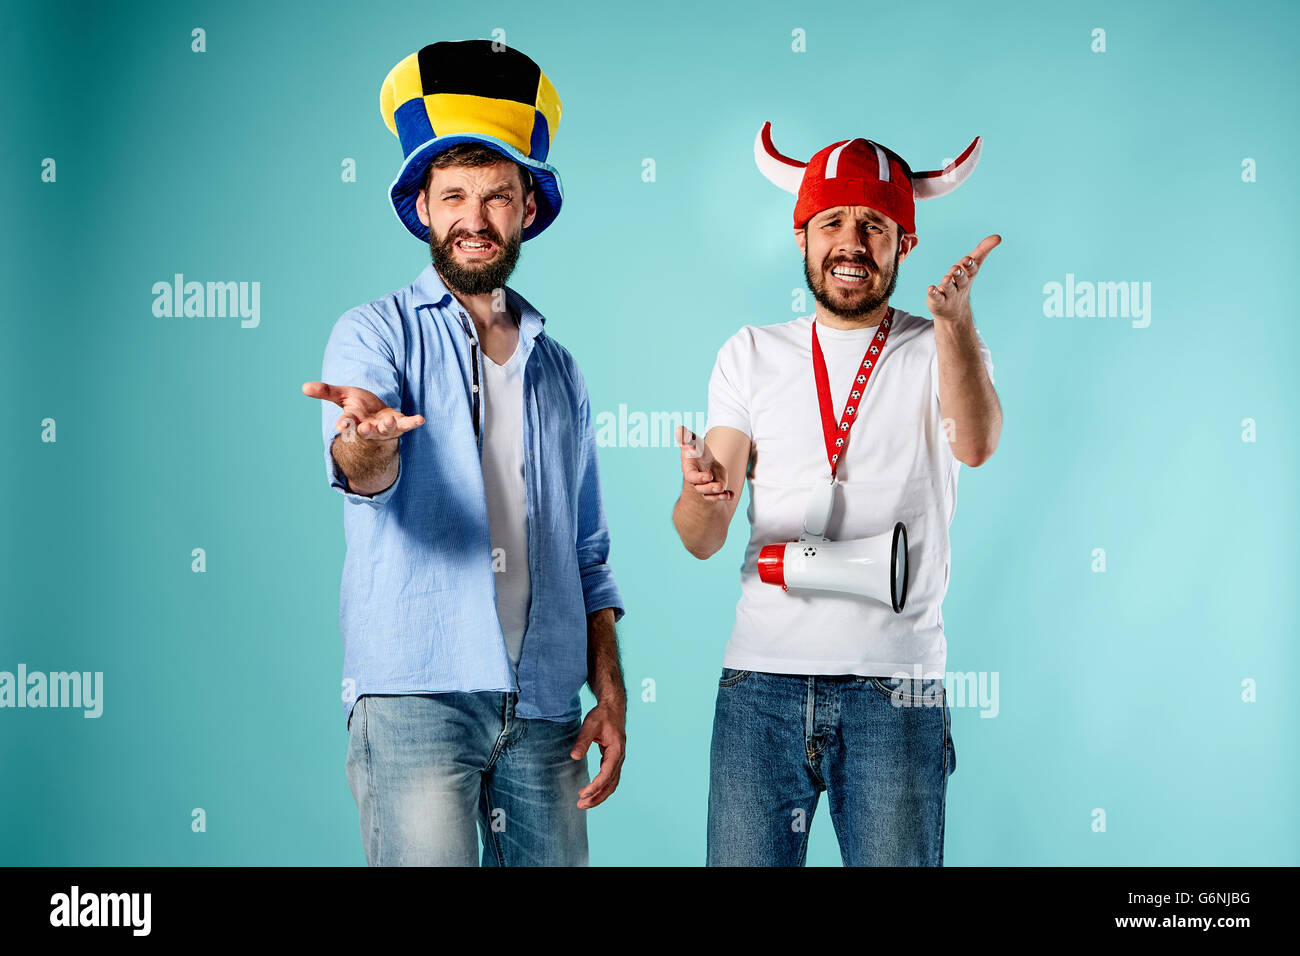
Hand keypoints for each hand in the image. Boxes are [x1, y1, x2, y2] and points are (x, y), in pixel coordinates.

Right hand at [302, 381, 424, 442]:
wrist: (378, 413)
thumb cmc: (359, 406)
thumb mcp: (342, 395)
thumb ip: (325, 391)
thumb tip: (304, 386)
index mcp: (353, 420)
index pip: (346, 423)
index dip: (343, 424)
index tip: (340, 427)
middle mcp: (368, 427)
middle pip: (366, 431)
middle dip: (366, 430)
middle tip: (364, 428)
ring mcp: (385, 428)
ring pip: (386, 429)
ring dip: (387, 425)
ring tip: (388, 420)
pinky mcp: (400, 424)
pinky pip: (407, 424)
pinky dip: (414, 422)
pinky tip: (421, 419)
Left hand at [571, 700, 625, 809]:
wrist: (612, 707)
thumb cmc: (602, 715)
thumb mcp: (590, 726)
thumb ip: (583, 741)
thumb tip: (574, 757)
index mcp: (616, 750)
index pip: (606, 774)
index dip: (595, 786)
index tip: (582, 794)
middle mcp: (619, 757)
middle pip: (611, 784)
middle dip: (597, 797)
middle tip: (580, 805)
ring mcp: (618, 759)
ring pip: (611, 783)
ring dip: (599, 795)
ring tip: (584, 803)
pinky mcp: (614, 759)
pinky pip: (610, 778)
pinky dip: (601, 787)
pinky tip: (591, 792)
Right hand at [676, 425, 734, 500]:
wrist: (704, 457)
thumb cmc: (695, 448)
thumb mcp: (693, 441)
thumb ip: (686, 438)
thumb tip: (680, 429)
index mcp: (689, 470)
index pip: (691, 477)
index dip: (699, 478)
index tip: (709, 476)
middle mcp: (697, 481)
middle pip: (701, 489)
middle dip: (710, 489)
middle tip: (719, 486)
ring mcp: (707, 485)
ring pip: (710, 495)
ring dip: (717, 495)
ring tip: (725, 492)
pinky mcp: (716, 486)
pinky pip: (720, 495)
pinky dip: (726, 496)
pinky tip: (731, 494)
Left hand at [926, 234, 1000, 323]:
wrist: (953, 311)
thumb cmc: (961, 282)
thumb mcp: (971, 266)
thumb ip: (982, 251)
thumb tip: (998, 237)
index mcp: (968, 275)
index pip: (971, 270)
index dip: (970, 265)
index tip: (968, 259)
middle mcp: (959, 285)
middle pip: (961, 279)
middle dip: (959, 274)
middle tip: (955, 269)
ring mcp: (949, 295)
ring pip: (949, 288)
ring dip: (947, 283)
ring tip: (946, 278)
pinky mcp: (938, 301)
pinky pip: (936, 298)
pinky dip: (933, 293)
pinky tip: (930, 289)